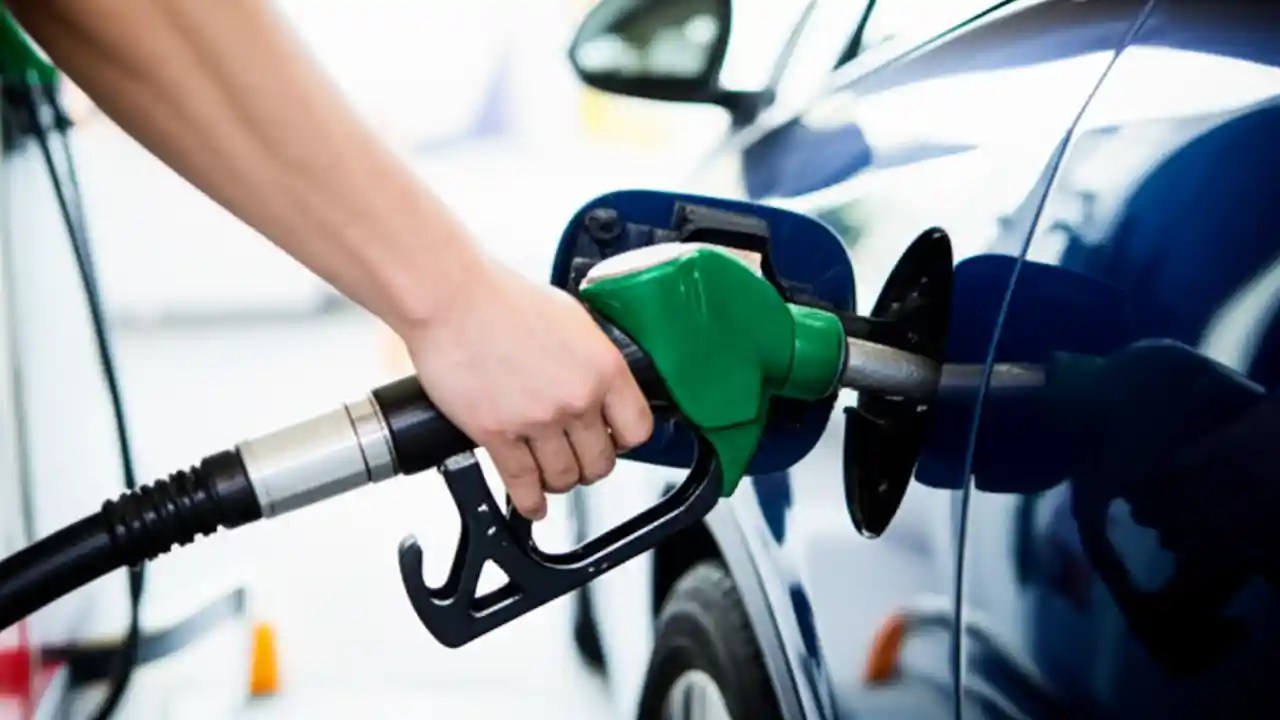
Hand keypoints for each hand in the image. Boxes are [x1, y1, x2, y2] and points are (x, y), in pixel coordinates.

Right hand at [399, 257, 653, 520]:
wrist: (452, 298)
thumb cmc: (502, 299)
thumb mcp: (570, 318)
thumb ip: (591, 357)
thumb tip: (598, 380)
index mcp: (603, 367)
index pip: (638, 429)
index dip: (625, 440)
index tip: (615, 441)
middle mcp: (577, 398)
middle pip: (601, 462)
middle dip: (590, 465)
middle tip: (579, 458)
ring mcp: (537, 420)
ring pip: (564, 478)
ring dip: (559, 481)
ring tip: (552, 475)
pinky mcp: (497, 434)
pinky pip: (522, 484)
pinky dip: (530, 502)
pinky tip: (532, 503)